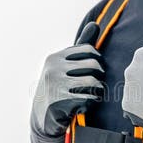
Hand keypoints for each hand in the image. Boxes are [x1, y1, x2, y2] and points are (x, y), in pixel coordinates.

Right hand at [30, 22, 104, 142]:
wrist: (42, 117)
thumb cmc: (58, 88)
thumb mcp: (64, 66)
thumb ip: (80, 47)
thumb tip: (95, 24)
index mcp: (55, 58)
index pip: (88, 50)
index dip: (98, 60)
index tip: (97, 70)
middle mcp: (54, 69)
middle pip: (93, 65)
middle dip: (100, 76)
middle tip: (98, 84)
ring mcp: (56, 85)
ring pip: (93, 82)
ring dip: (98, 90)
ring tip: (95, 94)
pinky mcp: (61, 102)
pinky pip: (89, 98)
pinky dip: (92, 101)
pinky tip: (87, 104)